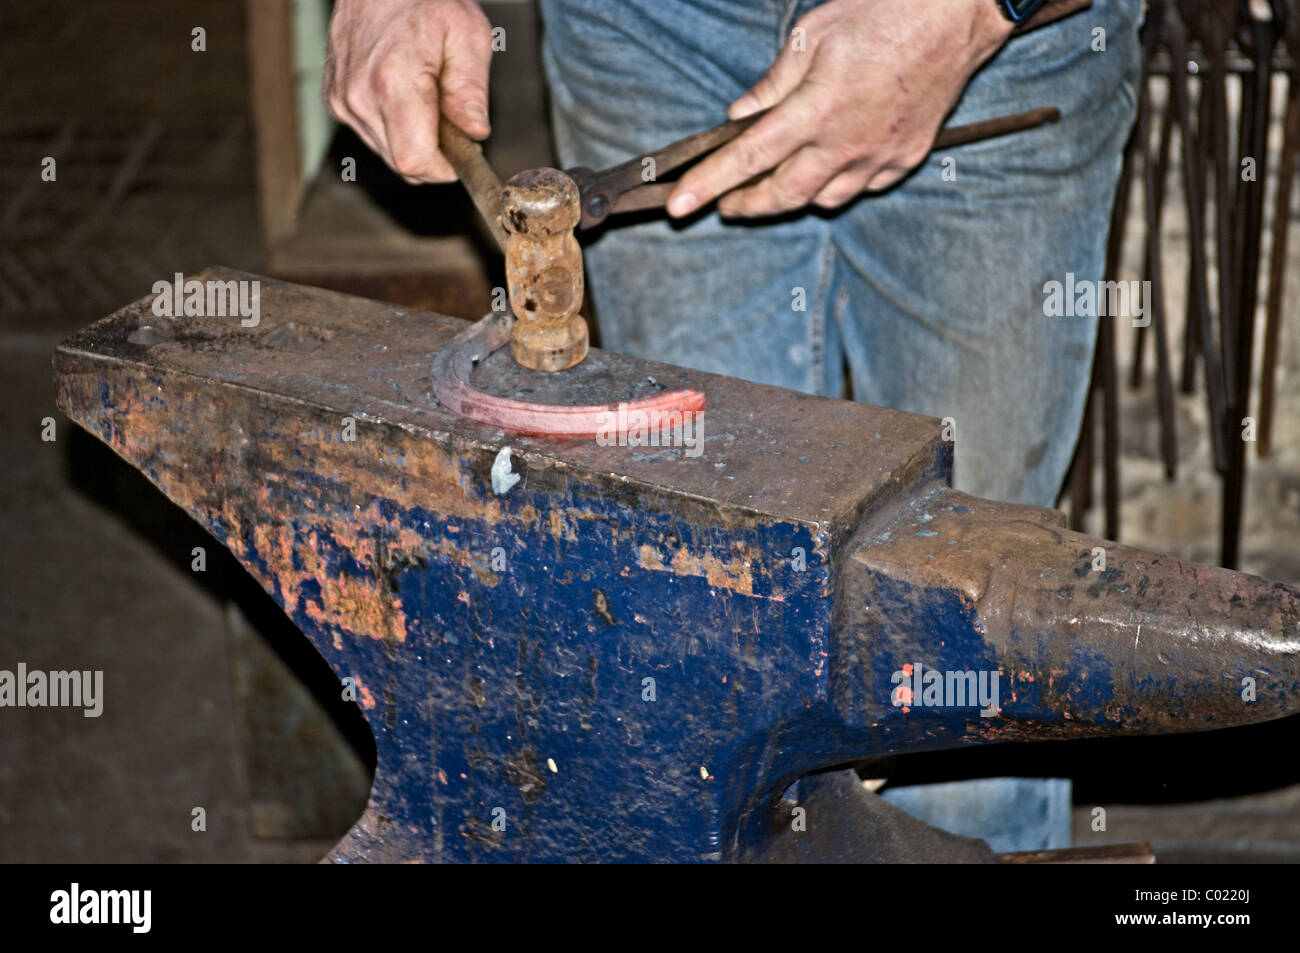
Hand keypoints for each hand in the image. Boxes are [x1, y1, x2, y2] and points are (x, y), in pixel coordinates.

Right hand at [323, 0, 493, 182]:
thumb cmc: (426, 0)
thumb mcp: (467, 34)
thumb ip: (471, 89)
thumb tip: (476, 133)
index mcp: (392, 84)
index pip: (415, 161)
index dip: (443, 167)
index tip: (462, 151)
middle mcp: (359, 97)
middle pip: (402, 164)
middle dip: (433, 153)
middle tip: (448, 115)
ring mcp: (343, 101)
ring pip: (387, 153)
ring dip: (414, 139)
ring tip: (425, 97)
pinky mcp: (335, 101)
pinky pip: (372, 136)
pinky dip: (394, 127)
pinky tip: (404, 95)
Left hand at [667, 0, 1014, 218]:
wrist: (956, 15)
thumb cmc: (882, 14)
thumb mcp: (811, 35)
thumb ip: (772, 84)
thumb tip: (740, 115)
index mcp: (813, 110)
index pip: (746, 159)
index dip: (707, 185)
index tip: (680, 206)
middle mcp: (843, 144)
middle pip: (782, 196)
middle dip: (746, 206)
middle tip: (726, 204)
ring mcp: (877, 156)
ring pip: (823, 200)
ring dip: (792, 197)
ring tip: (774, 184)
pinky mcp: (905, 157)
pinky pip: (862, 187)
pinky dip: (838, 185)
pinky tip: (829, 169)